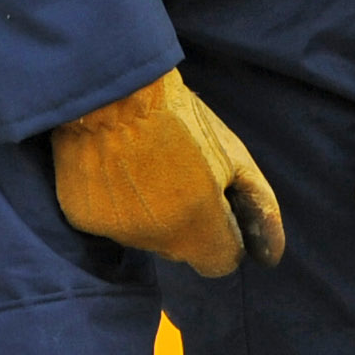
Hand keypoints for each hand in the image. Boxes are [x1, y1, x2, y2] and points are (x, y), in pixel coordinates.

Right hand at [50, 70, 282, 277]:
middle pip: (182, 250)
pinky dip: (116, 207)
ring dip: (150, 216)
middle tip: (176, 176)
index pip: (220, 263)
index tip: (214, 208)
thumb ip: (259, 209)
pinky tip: (116, 173)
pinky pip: (111, 225)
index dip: (223, 236)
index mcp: (197, 223)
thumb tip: (272, 257)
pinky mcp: (82, 219)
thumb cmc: (180, 118)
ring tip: (144, 169)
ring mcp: (117, 230)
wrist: (110, 91)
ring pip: (146, 238)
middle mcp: (156, 237)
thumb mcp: (233, 157)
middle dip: (187, 225)